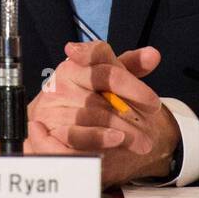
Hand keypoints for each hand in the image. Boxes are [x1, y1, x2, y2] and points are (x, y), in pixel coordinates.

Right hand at [0, 43, 178, 184]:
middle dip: (129, 117)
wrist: (50, 121)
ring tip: (141, 142)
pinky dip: (94, 139)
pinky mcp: (45, 134)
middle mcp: (61, 84)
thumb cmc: (83, 97)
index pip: (104, 68)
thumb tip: (153, 55)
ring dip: (120, 132)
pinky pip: (72, 138)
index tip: (153, 104)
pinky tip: (113, 141)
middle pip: (102, 99)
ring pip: (90, 119)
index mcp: (75, 65)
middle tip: (150, 131)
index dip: (131, 85)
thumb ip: (130, 66)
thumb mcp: (107, 79)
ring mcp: (51, 109)